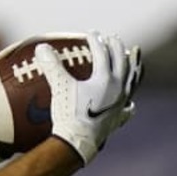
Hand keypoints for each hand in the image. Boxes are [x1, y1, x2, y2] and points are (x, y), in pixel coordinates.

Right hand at [41, 32, 141, 164]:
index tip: (91, 34)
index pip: (103, 54)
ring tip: (135, 55)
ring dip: (134, 65)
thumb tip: (41, 47)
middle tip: (112, 39)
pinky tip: (130, 102)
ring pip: (133, 80)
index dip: (96, 42)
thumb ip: (52, 66)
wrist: (79, 142)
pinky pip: (128, 107)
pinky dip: (130, 102)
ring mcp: (122, 103)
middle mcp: (119, 88)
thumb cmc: (70, 114)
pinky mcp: (118, 118)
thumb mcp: (60, 87)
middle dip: (117, 48)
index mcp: (106, 79)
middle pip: (122, 62)